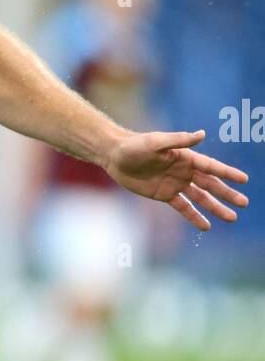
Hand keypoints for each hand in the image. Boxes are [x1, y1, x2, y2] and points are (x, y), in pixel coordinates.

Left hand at [103, 129, 248, 228]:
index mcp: (186, 158)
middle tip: (244, 203)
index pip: (212, 167)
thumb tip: (202, 134)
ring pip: (200, 199)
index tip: (244, 180)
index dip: (228, 173)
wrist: (115, 156)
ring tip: (231, 218)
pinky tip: (206, 226)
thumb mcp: (156, 142)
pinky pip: (183, 207)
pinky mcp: (164, 195)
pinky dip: (194, 216)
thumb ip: (179, 140)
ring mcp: (175, 184)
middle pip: (211, 185)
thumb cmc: (135, 145)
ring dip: (215, 208)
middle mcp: (184, 171)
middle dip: (227, 194)